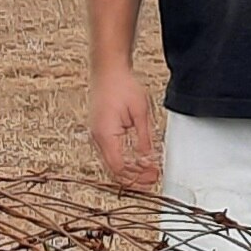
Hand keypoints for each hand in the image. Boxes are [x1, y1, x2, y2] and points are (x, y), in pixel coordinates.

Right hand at [88, 60, 162, 194]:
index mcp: (106, 134)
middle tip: (153, 179)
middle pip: (114, 169)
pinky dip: (123, 161)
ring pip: (111, 164)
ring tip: (148, 173)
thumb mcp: (140, 112)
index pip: (119, 167)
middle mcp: (97, 137)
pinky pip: (110, 154)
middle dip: (134, 178)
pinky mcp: (100, 132)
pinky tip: (137, 162)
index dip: (137, 177)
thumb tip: (149, 158)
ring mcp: (96, 135)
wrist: (107, 70)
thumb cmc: (122, 85)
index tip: (153, 177)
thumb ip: (144, 138)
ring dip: (129, 171)